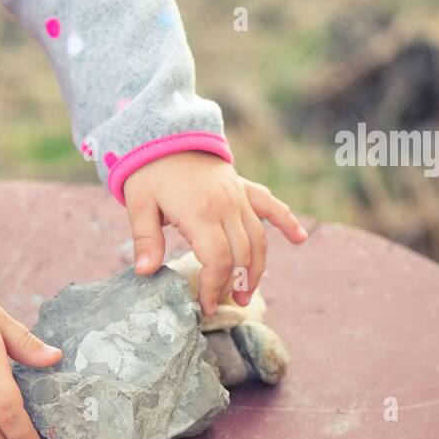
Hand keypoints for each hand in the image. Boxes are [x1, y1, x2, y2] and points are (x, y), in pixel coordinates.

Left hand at [122, 152, 307, 314]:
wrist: (165, 133)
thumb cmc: (148, 172)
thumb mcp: (139, 205)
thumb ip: (145, 240)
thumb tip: (144, 272)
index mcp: (200, 212)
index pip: (217, 259)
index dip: (214, 286)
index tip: (204, 305)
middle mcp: (226, 206)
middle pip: (240, 254)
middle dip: (233, 284)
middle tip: (223, 305)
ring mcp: (238, 196)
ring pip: (257, 239)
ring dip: (256, 269)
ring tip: (247, 294)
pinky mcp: (243, 188)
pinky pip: (269, 206)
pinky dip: (286, 221)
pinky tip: (299, 238)